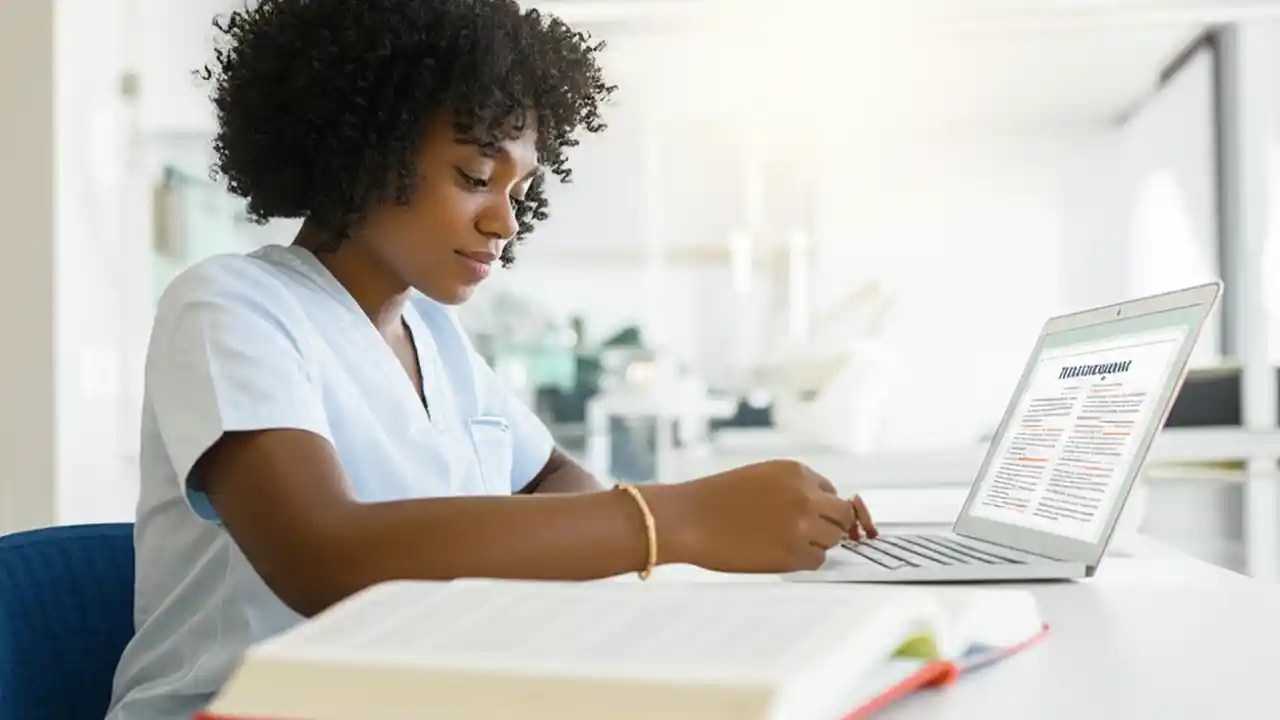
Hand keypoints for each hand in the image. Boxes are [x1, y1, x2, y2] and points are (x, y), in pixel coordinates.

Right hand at [656, 460, 873, 572]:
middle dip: (830, 525)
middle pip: (842, 515)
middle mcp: (806, 495)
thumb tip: (819, 512)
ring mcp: (802, 525)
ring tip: (784, 544)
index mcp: (796, 471)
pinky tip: (779, 555)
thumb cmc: (715, 500)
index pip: (830, 490)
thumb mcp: (760, 477)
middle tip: (809, 535)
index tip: (807, 517)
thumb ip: (792, 489)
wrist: (687, 518)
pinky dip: (804, 560)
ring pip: (833, 540)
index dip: (820, 507)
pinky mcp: (793, 554)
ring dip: (816, 544)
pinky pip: (817, 561)